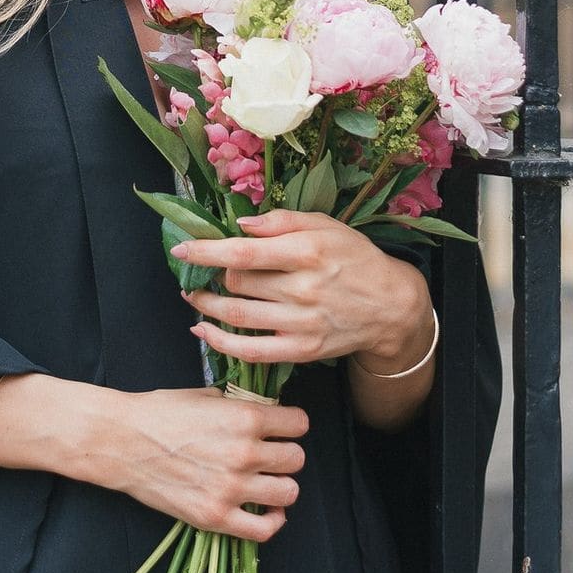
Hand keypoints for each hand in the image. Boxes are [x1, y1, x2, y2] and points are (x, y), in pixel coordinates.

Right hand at [101, 385, 309, 540]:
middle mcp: (244, 454)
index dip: (291, 424)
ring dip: (280, 485)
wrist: (121, 442)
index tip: (281, 428)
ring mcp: (231, 488)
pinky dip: (272, 521)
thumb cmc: (158, 413)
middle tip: (269, 454)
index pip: (299, 424)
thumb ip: (238, 406)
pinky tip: (265, 509)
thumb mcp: (204, 395)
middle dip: (285, 454)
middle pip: (296, 459)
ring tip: (265, 481)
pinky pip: (264, 529)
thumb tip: (261, 412)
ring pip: (289, 492)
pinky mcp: (215, 516)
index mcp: (244, 418)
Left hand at [169, 210, 432, 368]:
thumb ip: (282, 221)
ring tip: (193, 295)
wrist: (390, 305)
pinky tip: (203, 330)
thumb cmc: (355, 257)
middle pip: (237, 282)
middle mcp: (303, 288)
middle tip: (199, 269)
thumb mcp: (326, 225)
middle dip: (211, 274)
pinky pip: (251, 351)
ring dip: (206, 305)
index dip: (206, 251)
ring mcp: (302, 322)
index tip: (182, 249)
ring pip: (238, 315)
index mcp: (307, 251)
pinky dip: (221, 342)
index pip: (244, 252)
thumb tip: (241, 225)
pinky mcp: (302, 349)